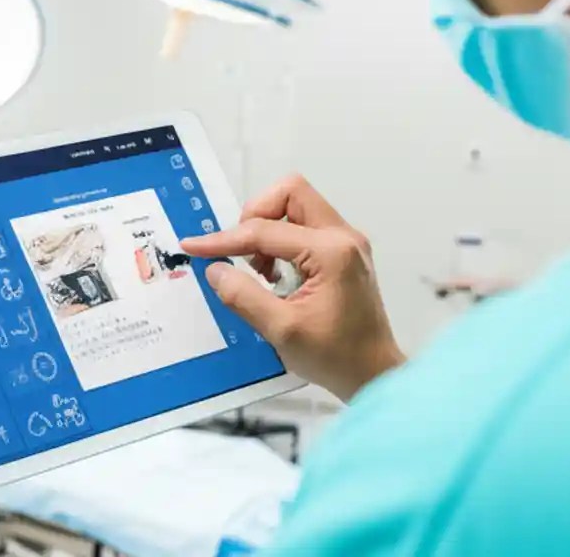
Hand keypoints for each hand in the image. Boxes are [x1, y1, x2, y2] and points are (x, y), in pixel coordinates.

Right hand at [181, 175, 404, 401]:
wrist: (375, 375)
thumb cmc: (335, 357)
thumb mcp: (281, 331)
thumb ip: (243, 296)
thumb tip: (215, 269)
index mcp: (331, 252)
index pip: (266, 230)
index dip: (224, 239)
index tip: (194, 247)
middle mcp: (343, 236)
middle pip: (290, 193)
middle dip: (255, 216)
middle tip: (242, 253)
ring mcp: (347, 242)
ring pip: (298, 205)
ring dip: (268, 228)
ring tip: (260, 270)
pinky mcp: (344, 252)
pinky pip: (306, 226)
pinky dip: (282, 240)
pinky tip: (276, 274)